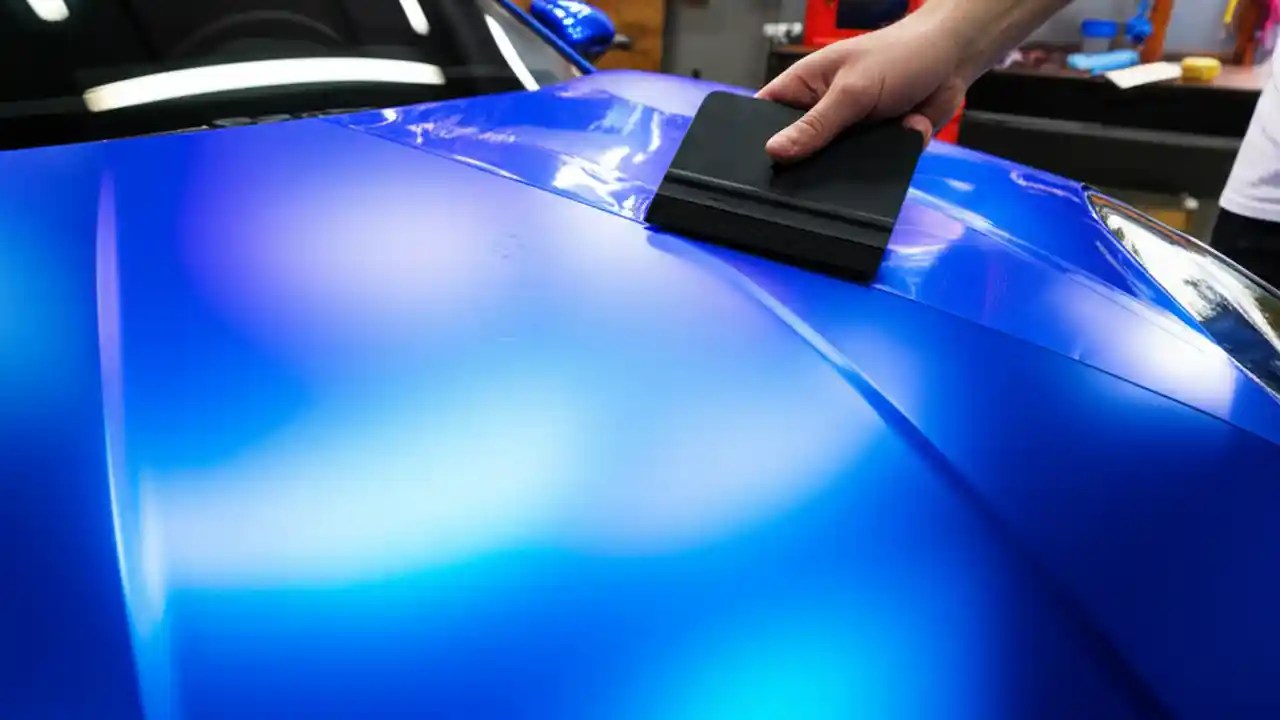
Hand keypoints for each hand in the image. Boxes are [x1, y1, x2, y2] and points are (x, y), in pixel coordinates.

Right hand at [758, 11, 972, 161]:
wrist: (954, 59)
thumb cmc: (898, 55)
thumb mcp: (852, 90)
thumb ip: (816, 124)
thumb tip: (775, 152)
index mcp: (801, 90)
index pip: (763, 121)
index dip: (758, 144)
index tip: (757, 171)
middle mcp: (819, 114)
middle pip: (797, 152)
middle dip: (810, 164)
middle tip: (820, 170)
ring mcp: (845, 134)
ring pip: (832, 169)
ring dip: (852, 166)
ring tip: (868, 153)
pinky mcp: (872, 149)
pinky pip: (866, 171)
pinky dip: (885, 162)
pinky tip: (902, 137)